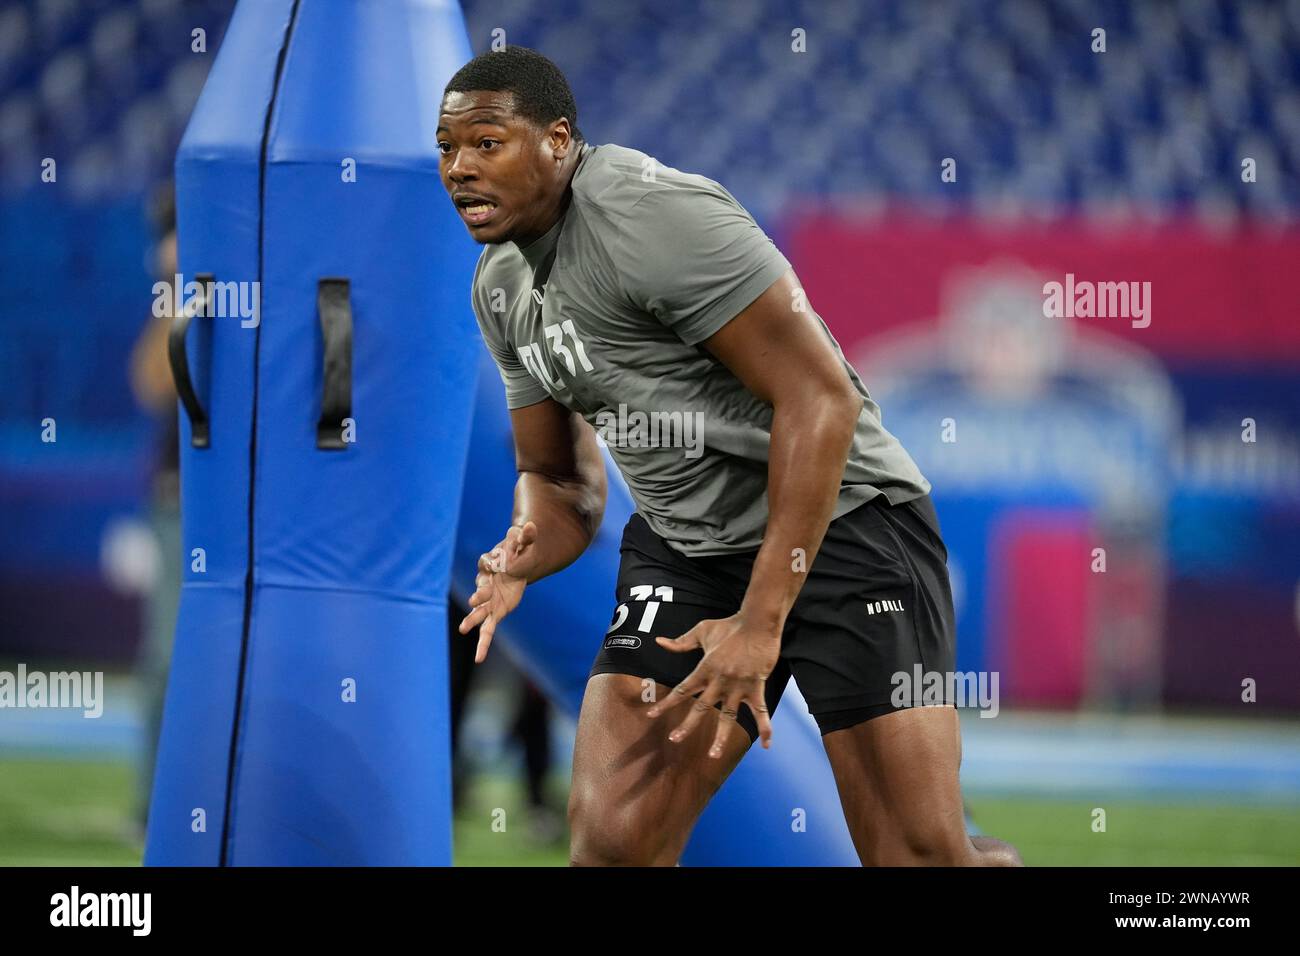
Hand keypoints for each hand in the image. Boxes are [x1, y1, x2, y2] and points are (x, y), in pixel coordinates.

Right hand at [458, 521, 538, 662]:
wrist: (519, 566)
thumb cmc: (518, 554)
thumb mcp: (525, 545)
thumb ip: (526, 537)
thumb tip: (529, 526)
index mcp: (490, 565)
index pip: (486, 563)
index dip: (490, 563)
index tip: (496, 562)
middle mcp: (485, 584)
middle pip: (480, 589)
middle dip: (479, 594)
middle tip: (475, 599)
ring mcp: (488, 601)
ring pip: (477, 612)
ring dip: (472, 619)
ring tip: (464, 628)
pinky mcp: (494, 613)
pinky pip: (487, 631)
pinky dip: (483, 644)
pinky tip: (479, 658)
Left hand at [647, 613, 780, 755]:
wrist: (757, 623)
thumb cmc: (730, 626)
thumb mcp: (702, 631)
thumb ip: (681, 642)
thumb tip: (659, 641)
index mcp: (704, 669)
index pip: (681, 690)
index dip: (665, 703)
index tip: (651, 715)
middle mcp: (719, 681)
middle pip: (700, 708)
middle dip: (686, 725)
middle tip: (674, 739)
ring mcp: (738, 687)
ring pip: (727, 717)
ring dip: (720, 738)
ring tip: (713, 755)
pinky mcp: (756, 687)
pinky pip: (761, 712)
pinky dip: (766, 728)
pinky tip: (768, 745)